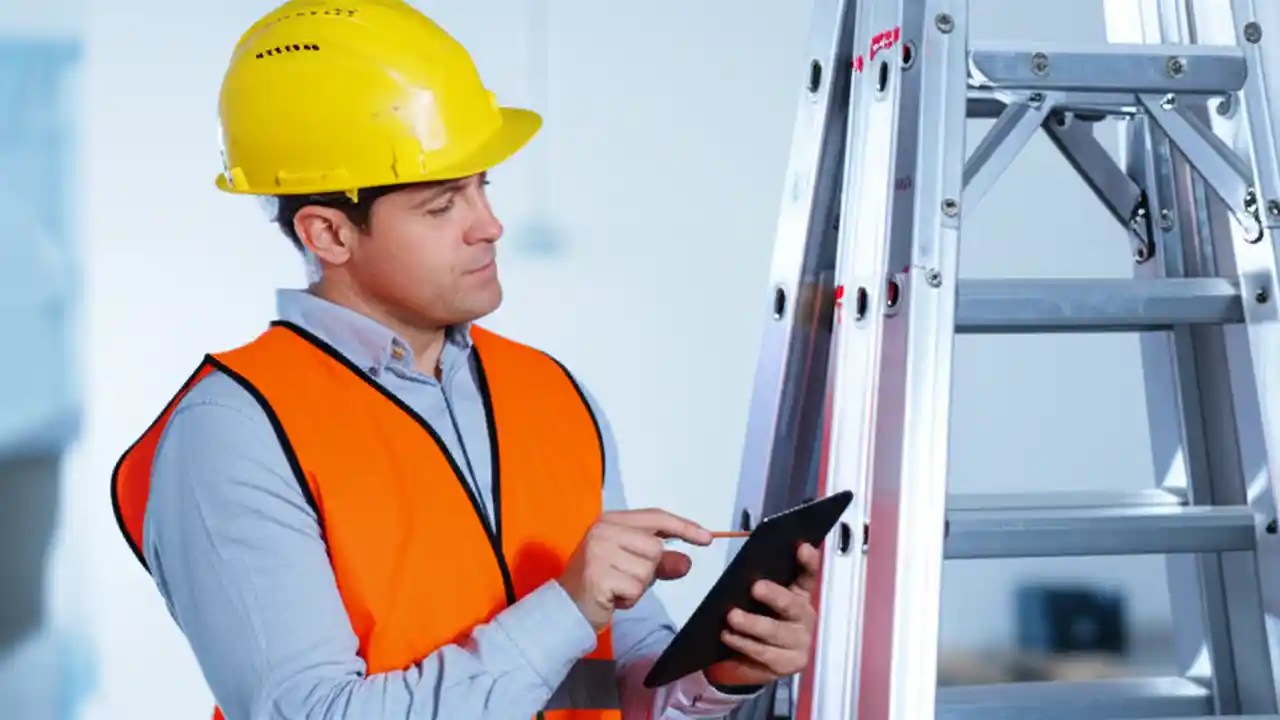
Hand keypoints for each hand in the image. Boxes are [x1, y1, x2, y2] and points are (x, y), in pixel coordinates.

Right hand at [558, 509, 712, 631]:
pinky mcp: (598, 576)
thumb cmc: (601, 583)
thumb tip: (687, 562)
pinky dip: (629, 599)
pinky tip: (612, 597)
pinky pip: (635, 588)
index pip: (656, 517)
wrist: (566, 608)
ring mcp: (599, 552)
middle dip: (649, 569)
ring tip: (617, 588)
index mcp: (611, 520)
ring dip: (638, 587)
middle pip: (655, 548)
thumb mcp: (632, 566)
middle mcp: (603, 531)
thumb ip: (660, 561)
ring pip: (647, 570)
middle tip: (626, 578)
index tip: (707, 538)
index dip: (684, 527)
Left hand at [705, 542, 820, 687]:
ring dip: (752, 624)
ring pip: (776, 632)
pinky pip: (764, 653)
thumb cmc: (760, 616)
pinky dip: (744, 644)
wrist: (757, 656)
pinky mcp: (788, 663)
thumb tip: (744, 568)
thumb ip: (760, 581)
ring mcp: (799, 641)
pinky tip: (728, 636)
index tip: (801, 546)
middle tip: (756, 587)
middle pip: (793, 605)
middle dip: (775, 595)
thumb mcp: (761, 597)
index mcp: (800, 593)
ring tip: (732, 616)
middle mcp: (804, 615)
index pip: (808, 574)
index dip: (808, 561)